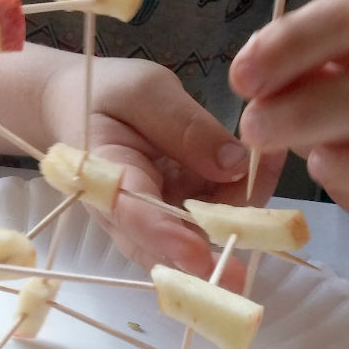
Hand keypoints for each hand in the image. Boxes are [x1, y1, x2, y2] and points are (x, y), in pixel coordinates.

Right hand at [42, 56, 286, 289]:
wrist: (80, 108)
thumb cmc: (104, 95)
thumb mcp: (142, 92)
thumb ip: (184, 127)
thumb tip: (233, 166)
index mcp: (104, 179)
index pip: (132, 215)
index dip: (166, 238)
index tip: (199, 256)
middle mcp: (128, 215)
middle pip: (171, 245)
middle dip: (218, 249)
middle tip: (269, 235)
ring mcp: (155, 222)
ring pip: (202, 238)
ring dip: (242, 212)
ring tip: (268, 158)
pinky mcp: (178, 217)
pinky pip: (215, 221)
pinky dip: (244, 198)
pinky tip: (264, 161)